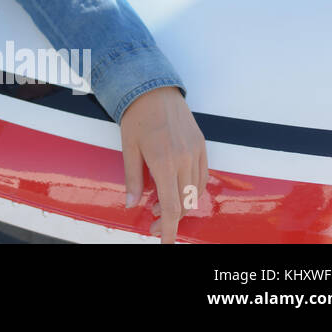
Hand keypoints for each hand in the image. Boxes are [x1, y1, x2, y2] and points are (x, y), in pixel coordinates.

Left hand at [119, 86, 207, 243]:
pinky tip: (176, 189)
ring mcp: (197, 152)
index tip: (165, 241)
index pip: (172, 206)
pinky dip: (191, 189)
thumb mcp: (128, 147)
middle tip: (153, 220)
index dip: (169, 229)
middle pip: (185, 203)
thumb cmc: (137, 117)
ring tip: (161, 203)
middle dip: (170, 218)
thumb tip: (131, 204)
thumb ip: (131, 178)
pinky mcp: (203, 146)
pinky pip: (203, 177)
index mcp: (164, 161)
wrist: (154, 90)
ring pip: (195, 192)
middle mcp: (185, 159)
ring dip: (181, 204)